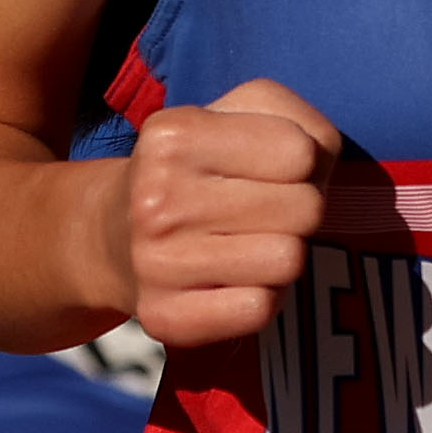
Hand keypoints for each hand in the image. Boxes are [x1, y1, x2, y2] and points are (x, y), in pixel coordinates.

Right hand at [116, 77, 340, 347]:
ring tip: (248, 244)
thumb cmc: (197, 169)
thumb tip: (319, 158)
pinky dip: (260, 297)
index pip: (301, 151)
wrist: (112, 234)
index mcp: (173, 135)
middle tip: (262, 212)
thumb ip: (296, 117)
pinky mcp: (163, 317)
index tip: (269, 170)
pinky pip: (258, 309)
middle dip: (297, 210)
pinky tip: (232, 281)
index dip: (302, 162)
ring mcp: (154, 263)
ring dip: (282, 254)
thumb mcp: (235, 115)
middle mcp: (156, 198)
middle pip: (305, 208)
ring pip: (288, 260)